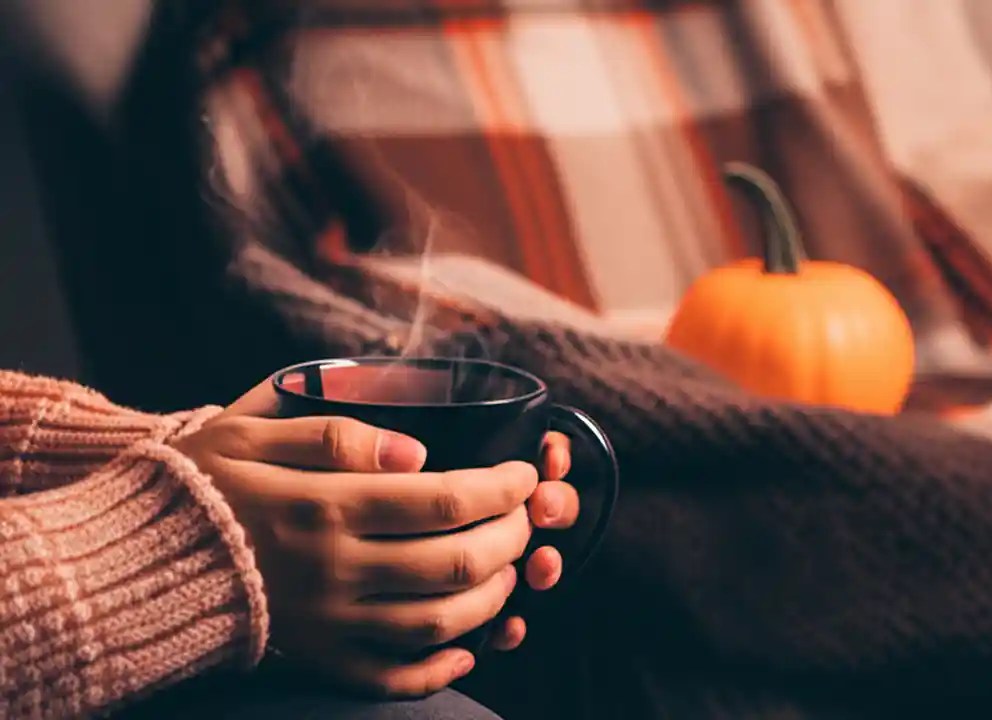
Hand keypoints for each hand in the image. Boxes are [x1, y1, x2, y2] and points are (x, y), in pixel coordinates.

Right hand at [172, 380, 579, 696]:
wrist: (135, 559)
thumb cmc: (201, 482)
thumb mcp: (253, 431)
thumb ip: (336, 433)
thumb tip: (416, 450)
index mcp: (327, 505)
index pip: (446, 499)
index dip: (502, 488)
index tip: (526, 474)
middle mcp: (336, 569)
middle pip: (456, 562)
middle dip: (510, 538)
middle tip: (528, 518)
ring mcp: (328, 621)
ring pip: (437, 623)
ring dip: (491, 598)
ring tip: (509, 571)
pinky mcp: (315, 657)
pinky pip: (389, 677)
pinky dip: (440, 669)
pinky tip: (469, 648)